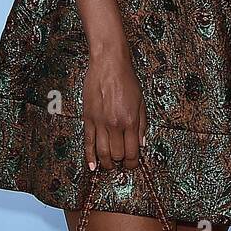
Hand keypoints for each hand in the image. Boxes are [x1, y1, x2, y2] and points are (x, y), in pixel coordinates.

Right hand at [83, 48, 146, 172]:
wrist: (109, 64)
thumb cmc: (126, 79)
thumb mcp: (141, 101)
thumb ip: (142, 124)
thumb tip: (142, 143)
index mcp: (130, 121)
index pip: (132, 151)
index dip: (133, 162)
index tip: (133, 164)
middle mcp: (114, 124)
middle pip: (117, 154)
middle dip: (121, 162)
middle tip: (122, 163)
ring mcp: (100, 122)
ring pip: (102, 152)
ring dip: (106, 163)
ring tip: (110, 165)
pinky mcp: (88, 119)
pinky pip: (88, 142)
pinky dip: (89, 156)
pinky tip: (92, 165)